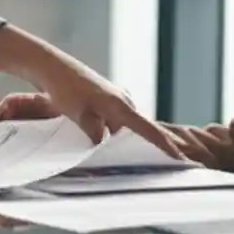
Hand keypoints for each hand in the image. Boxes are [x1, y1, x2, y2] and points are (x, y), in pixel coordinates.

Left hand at [0, 88, 183, 160]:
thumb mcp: (79, 114)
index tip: (181, 159)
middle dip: (150, 147)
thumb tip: (105, 146)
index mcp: (121, 105)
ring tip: (132, 162)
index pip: (149, 130)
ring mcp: (114, 99)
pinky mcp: (104, 99)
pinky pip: (116, 121)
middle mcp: (123, 101)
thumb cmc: (65, 89)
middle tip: (160, 167)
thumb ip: (95, 132)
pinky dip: (115, 133)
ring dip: (127, 142)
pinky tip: (107, 144)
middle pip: (142, 130)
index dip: (166, 146)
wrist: (51, 66)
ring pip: (127, 127)